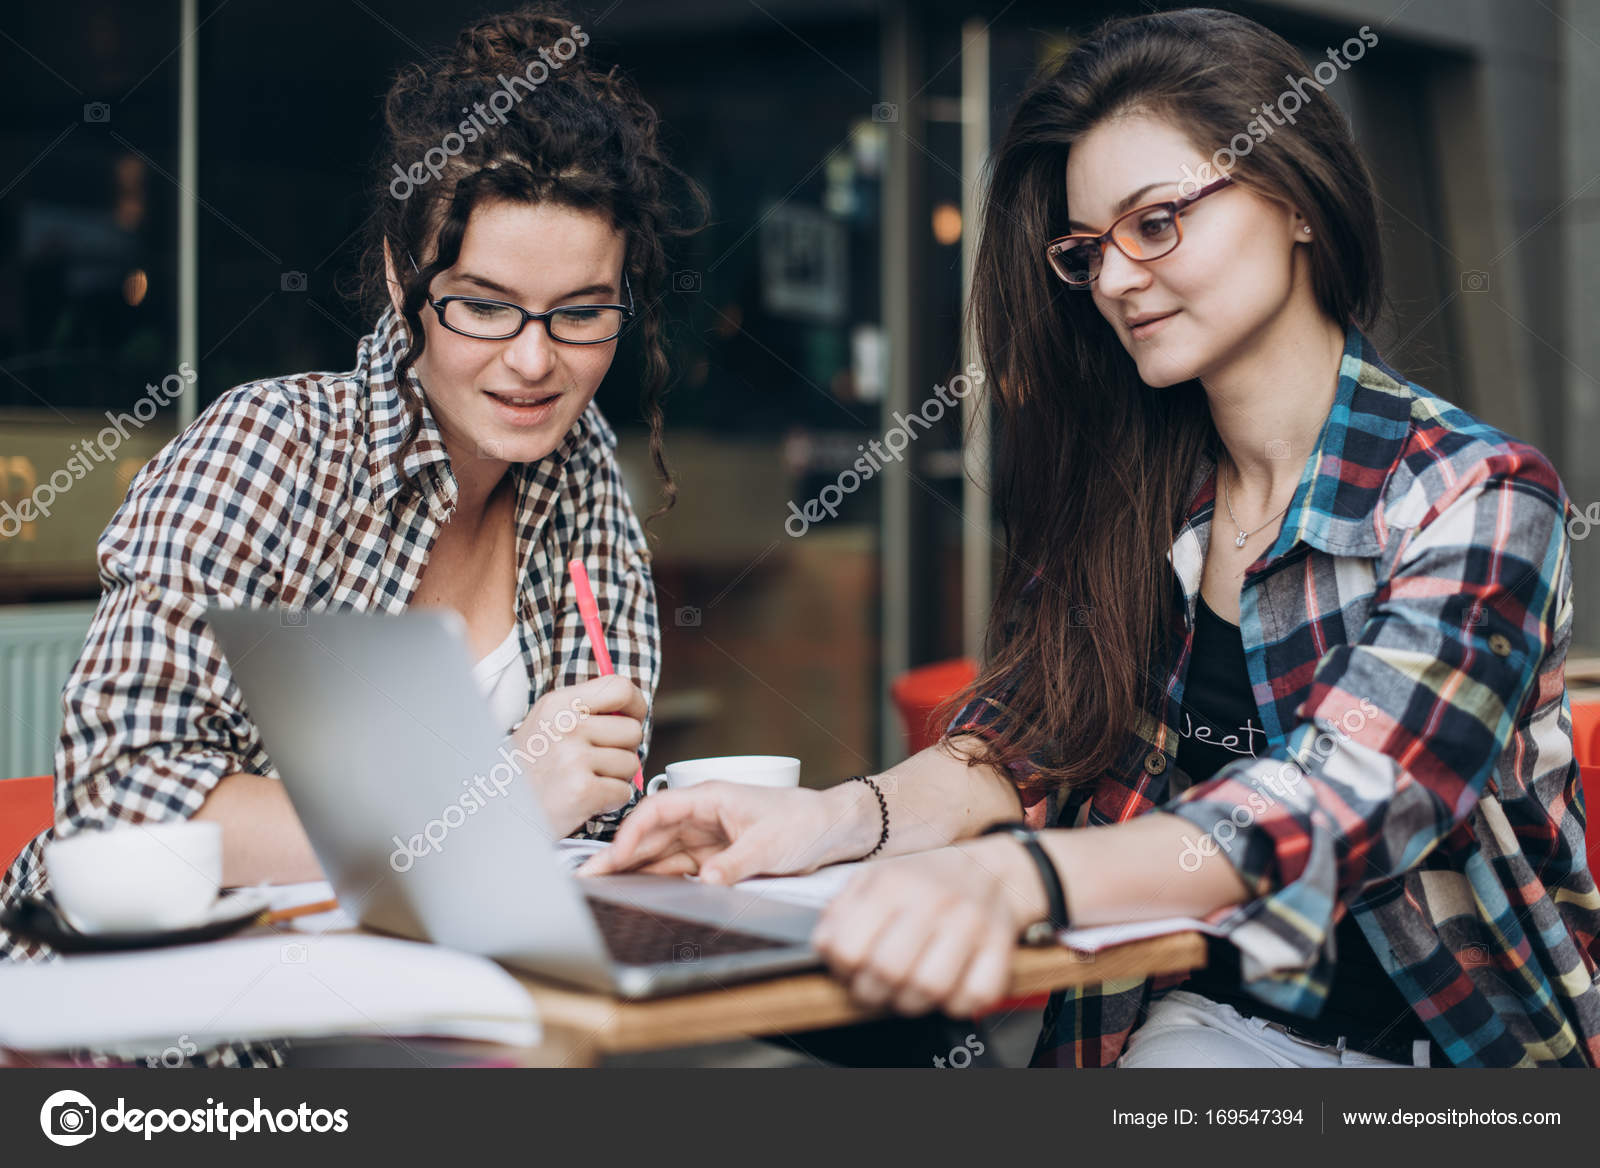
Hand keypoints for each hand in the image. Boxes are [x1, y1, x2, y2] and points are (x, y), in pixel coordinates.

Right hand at [510, 675, 645, 836]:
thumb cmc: (528, 769)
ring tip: (586, 781)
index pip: (620, 688)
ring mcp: (574, 758)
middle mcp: (566, 726)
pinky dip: (611, 801)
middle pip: (633, 731)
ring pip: (631, 764)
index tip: (633, 719)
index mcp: (559, 704)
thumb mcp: (546, 723)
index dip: (636, 705)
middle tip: (597, 763)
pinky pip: (623, 792)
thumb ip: (584, 710)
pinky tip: (587, 799)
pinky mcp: (582, 790)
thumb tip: (633, 711)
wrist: (499, 810)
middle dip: (624, 750)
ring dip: (616, 778)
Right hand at [576, 780, 880, 882]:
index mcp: (710, 798)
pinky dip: (656, 877)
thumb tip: (704, 881)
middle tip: (588, 876)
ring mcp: (706, 837)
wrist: (831, 829)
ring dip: (632, 868)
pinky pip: (677, 866)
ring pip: (659, 852)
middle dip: (619, 854)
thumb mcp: (769, 844)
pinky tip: (637, 890)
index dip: (632, 832)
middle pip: (651, 833)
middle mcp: (702, 815)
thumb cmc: (803, 821)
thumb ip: (735, 863)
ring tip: (602, 886)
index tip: (616, 855)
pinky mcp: (714, 856)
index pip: (658, 811)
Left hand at [811, 837, 1046, 1017]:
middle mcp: (933, 901)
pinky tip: (946, 987)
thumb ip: (842, 911)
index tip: (848, 968)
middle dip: (873, 992)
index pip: (848, 947)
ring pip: (930, 989)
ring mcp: (971, 923)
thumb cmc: (925, 880)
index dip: (841, 969)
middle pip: (888, 972)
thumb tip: (826, 946)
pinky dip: (956, 1003)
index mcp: (893, 883)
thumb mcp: (874, 878)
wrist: (990, 870)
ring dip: (913, 1000)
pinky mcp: (1001, 947)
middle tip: (876, 985)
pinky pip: (973, 997)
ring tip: (909, 987)